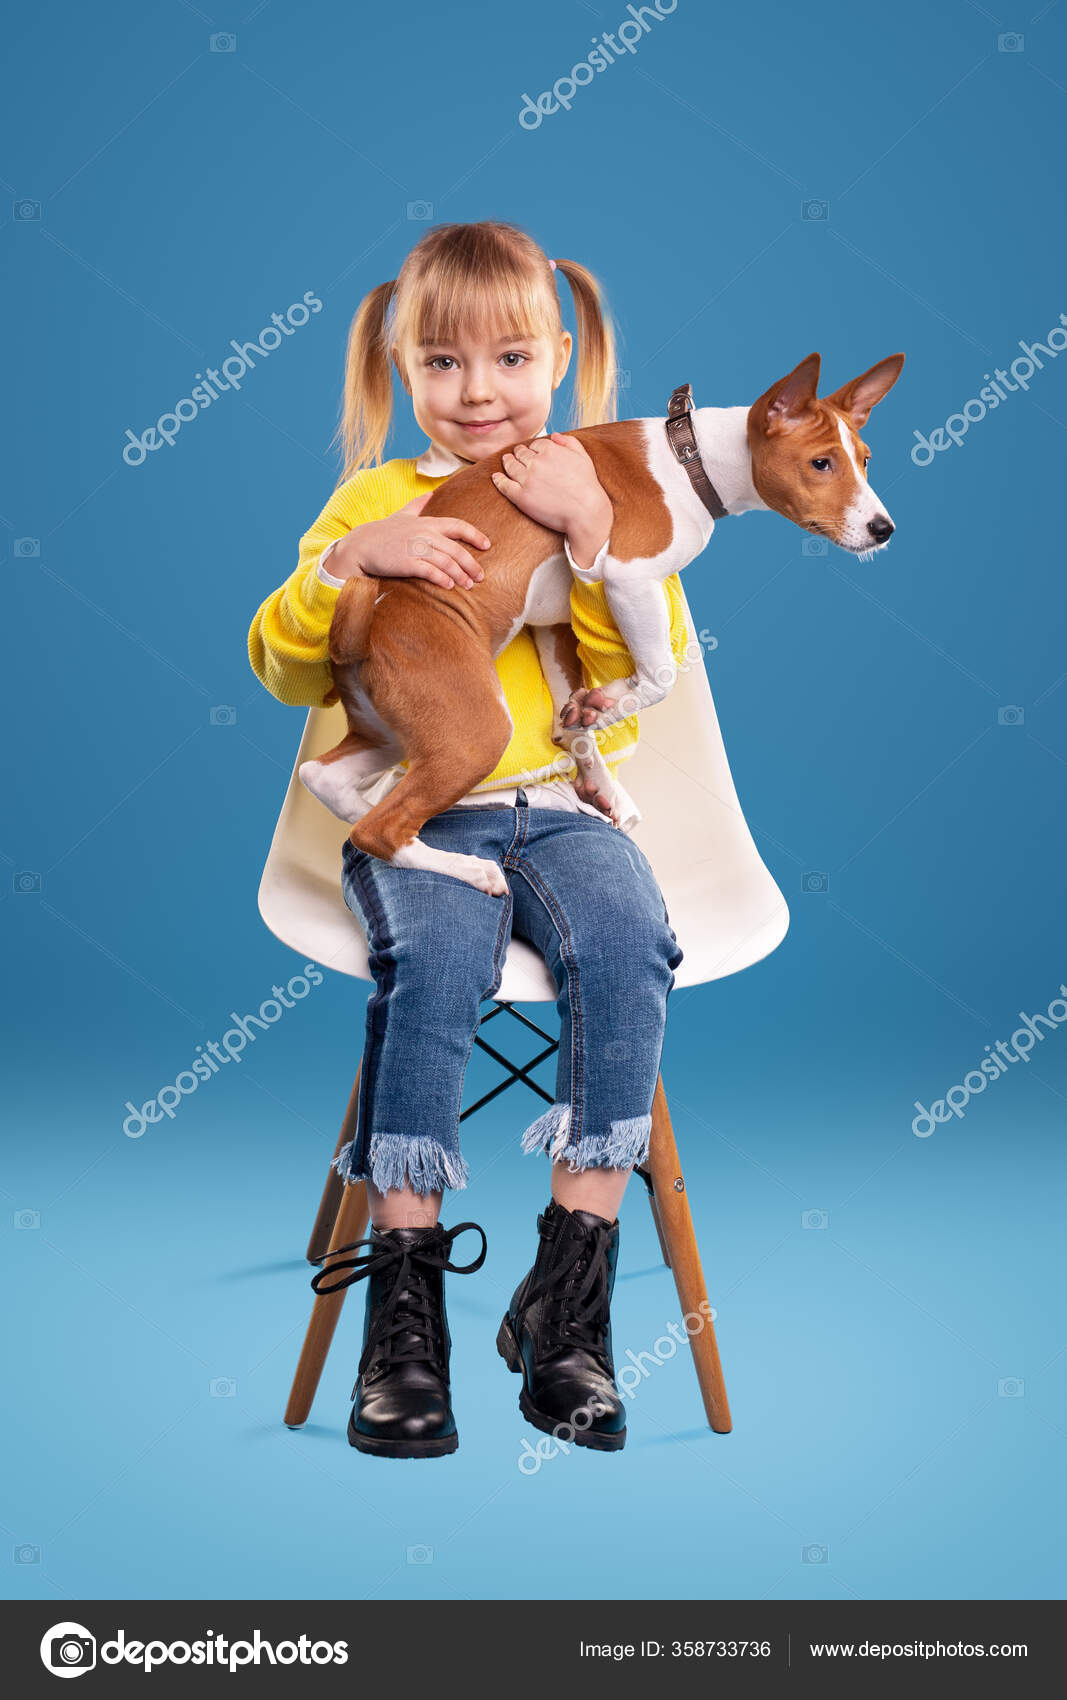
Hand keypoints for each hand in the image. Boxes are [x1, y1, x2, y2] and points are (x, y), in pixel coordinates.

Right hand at [324, 494, 490, 588]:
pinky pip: (430, 571)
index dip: (474, 535)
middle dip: (471, 563)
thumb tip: (430, 493)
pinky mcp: (407, 563)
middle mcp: (424, 533)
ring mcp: (416, 548)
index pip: (458, 526)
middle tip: (480, 577)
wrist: (360, 546)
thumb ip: (418, 505)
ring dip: (460, 575)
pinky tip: (449, 586)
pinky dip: (441, 578)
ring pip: (446, 561)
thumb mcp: (402, 515)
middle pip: (456, 548)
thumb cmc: (382, 532)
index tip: (487, 545)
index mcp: (427, 522)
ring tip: (468, 585)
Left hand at [490, 433, 612, 568]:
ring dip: (507, 462)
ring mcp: (527, 479)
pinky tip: (496, 477)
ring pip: (510, 466)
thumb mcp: (583, 457)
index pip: (535, 444)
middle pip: (521, 453)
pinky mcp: (521, 497)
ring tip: (505, 462)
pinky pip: (504, 485)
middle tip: (515, 455)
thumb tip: (554, 435)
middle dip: (518, 453)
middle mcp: (536, 462)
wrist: (586, 512)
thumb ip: (569, 442)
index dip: (533, 448)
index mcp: (550, 450)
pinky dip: (498, 480)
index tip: (531, 451)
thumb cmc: (587, 486)